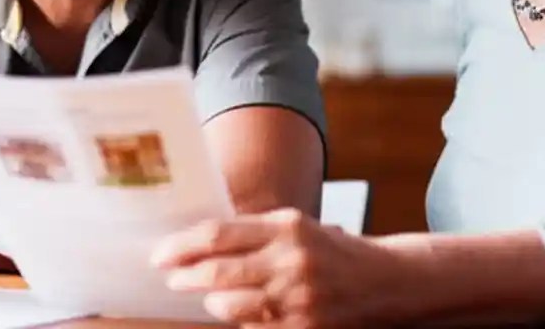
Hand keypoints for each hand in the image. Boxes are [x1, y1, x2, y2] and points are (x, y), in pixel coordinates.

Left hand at [151, 208, 405, 327]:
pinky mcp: (303, 328)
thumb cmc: (331, 250)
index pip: (217, 235)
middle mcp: (290, 261)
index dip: (181, 246)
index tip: (160, 255)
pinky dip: (240, 321)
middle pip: (216, 272)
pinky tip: (242, 312)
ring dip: (211, 303)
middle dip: (185, 277)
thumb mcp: (295, 226)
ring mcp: (297, 298)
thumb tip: (197, 241)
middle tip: (173, 278)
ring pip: (229, 305)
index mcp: (285, 227)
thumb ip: (252, 231)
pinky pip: (253, 327)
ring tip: (208, 297)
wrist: (384, 281)